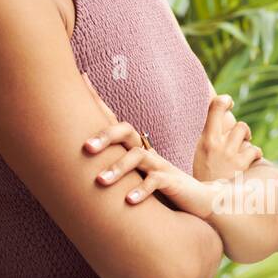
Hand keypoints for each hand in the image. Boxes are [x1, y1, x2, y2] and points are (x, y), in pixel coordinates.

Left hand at [79, 72, 219, 218]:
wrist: (197, 200)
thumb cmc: (157, 188)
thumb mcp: (132, 175)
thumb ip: (112, 167)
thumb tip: (79, 167)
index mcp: (134, 146)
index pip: (113, 120)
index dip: (97, 100)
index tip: (82, 76)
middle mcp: (146, 151)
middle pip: (125, 131)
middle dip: (105, 136)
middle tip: (86, 148)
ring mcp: (159, 165)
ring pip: (138, 157)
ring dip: (118, 168)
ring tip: (100, 182)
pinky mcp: (171, 182)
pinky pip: (155, 181)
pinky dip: (141, 190)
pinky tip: (128, 201)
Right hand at [192, 94, 263, 182]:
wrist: (203, 199)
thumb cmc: (201, 177)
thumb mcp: (197, 155)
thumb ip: (207, 139)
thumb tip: (220, 124)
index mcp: (204, 139)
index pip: (215, 107)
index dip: (225, 100)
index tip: (229, 102)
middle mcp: (217, 144)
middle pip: (240, 124)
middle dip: (243, 130)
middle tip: (240, 138)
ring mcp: (230, 154)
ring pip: (247, 136)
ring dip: (247, 143)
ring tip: (242, 154)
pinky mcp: (241, 165)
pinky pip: (255, 150)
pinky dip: (254, 155)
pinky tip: (248, 162)